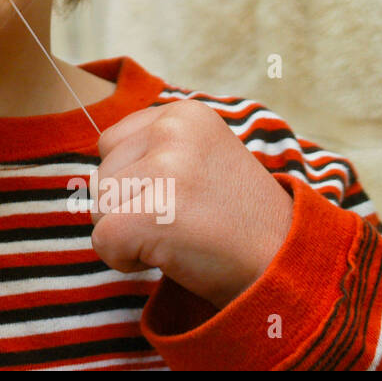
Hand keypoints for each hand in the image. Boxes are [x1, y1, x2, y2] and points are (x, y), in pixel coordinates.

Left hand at [87, 100, 293, 309]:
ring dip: (128, 233)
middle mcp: (174, 130)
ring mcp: (167, 168)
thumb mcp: (199, 160)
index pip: (111, 144)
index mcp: (184, 113)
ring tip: (179, 235)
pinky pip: (103, 240)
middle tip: (182, 222)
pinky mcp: (155, 212)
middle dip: (128, 208)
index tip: (177, 197)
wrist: (288, 267)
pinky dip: (124, 259)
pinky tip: (168, 257)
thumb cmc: (236, 221)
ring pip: (99, 206)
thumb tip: (93, 173)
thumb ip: (152, 151)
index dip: (133, 182)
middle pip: (101, 175)